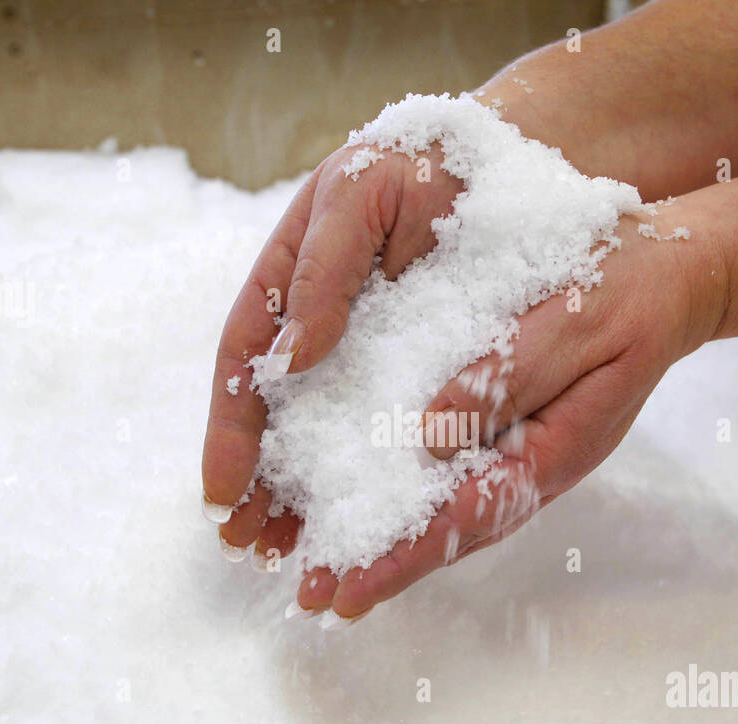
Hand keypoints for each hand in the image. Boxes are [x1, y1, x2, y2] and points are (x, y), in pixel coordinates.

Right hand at [201, 142, 463, 567]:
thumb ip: (321, 270)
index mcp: (288, 279)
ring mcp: (367, 351)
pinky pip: (387, 428)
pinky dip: (369, 474)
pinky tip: (361, 518)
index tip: (221, 490)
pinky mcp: (419, 368)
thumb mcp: (362, 192)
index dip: (228, 428)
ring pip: (326, 432)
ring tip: (285, 552)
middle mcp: (320, 324)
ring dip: (301, 492)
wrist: (517, 158)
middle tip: (244, 543)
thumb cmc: (428, 159)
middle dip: (255, 480)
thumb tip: (289, 359)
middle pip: (274, 413)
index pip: (243, 360)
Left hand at [291, 206, 727, 624]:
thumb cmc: (626, 292)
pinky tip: (378, 504)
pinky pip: (460, 476)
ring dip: (394, 541)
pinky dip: (417, 499)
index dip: (404, 555)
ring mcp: (527, 453)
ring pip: (453, 512)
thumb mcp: (573, 323)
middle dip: (384, 565)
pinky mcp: (517, 431)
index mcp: (552, 448)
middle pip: (453, 530)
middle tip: (314, 596)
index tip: (349, 588)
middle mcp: (535, 464)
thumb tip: (429, 437)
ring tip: (329, 568)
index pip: (466, 515)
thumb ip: (507, 379)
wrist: (672, 277)